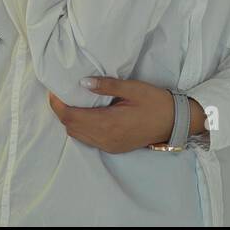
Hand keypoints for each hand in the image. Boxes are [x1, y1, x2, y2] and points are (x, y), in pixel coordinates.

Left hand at [47, 77, 201, 153]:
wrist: (175, 122)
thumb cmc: (156, 102)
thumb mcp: (133, 88)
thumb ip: (107, 85)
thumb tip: (83, 82)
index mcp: (108, 123)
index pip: (72, 117)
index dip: (58, 105)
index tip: (54, 91)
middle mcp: (105, 139)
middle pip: (71, 127)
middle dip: (62, 111)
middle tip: (61, 93)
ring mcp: (109, 145)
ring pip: (78, 135)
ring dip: (70, 120)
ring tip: (71, 101)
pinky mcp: (113, 148)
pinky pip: (88, 139)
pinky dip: (81, 127)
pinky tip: (85, 114)